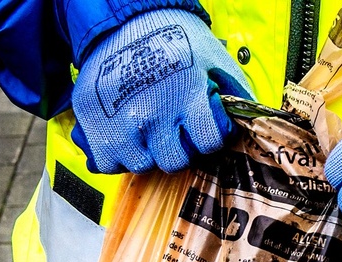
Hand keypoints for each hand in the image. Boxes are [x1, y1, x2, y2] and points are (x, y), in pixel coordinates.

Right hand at [70, 9, 251, 173]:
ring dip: (146, 151)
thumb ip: (233, 92)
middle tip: (173, 129)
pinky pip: (107, 163)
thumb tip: (248, 120)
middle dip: (178, 147)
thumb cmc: (172, 36)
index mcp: (188, 96)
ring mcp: (120, 121)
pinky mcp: (93, 122)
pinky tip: (122, 133)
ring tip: (146, 128)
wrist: (123, 16)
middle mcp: (154, 113)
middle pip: (174, 161)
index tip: (204, 126)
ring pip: (140, 164)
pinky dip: (115, 154)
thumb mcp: (213, 58)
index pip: (209, 143)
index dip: (210, 136)